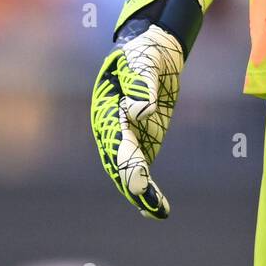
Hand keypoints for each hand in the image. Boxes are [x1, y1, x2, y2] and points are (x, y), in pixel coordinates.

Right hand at [90, 26, 182, 218]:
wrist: (153, 54)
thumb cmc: (144, 54)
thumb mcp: (143, 61)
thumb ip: (142, 82)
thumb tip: (143, 108)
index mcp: (107, 109)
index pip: (114, 137)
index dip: (125, 156)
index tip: (139, 175)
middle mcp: (111, 129)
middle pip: (118, 160)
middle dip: (131, 181)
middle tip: (146, 198)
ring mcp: (125, 139)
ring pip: (127, 172)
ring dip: (140, 194)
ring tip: (157, 211)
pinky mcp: (141, 144)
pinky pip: (141, 170)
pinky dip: (148, 190)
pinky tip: (158, 210)